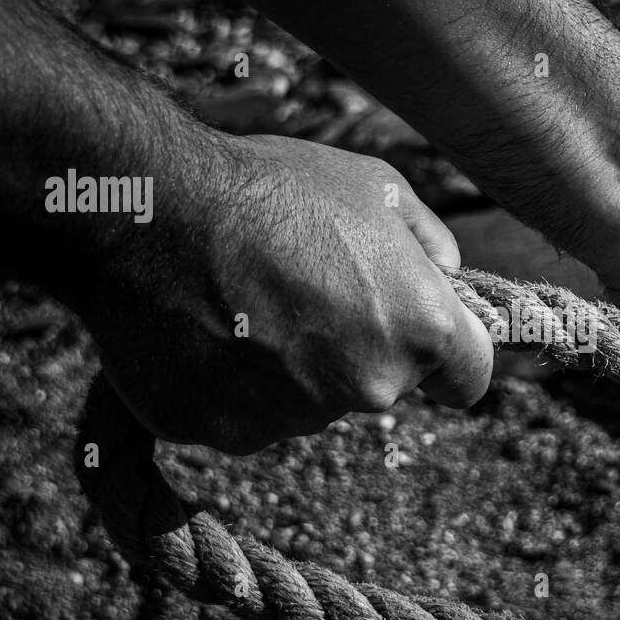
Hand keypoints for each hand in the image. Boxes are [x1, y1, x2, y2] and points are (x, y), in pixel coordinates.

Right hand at [79, 134, 492, 453]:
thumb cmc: (272, 188)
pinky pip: (242, 414)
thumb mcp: (375, 186)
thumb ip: (428, 240)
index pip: (468, 380)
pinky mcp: (228, 433)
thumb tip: (447, 274)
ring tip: (239, 301)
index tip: (420, 340)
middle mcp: (370, 388)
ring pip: (307, 403)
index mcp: (422, 330)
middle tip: (299, 288)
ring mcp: (296, 418)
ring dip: (287, 367)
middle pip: (378, 386)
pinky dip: (228, 384)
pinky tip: (201, 329)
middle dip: (353, 348)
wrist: (151, 210)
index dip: (449, 359)